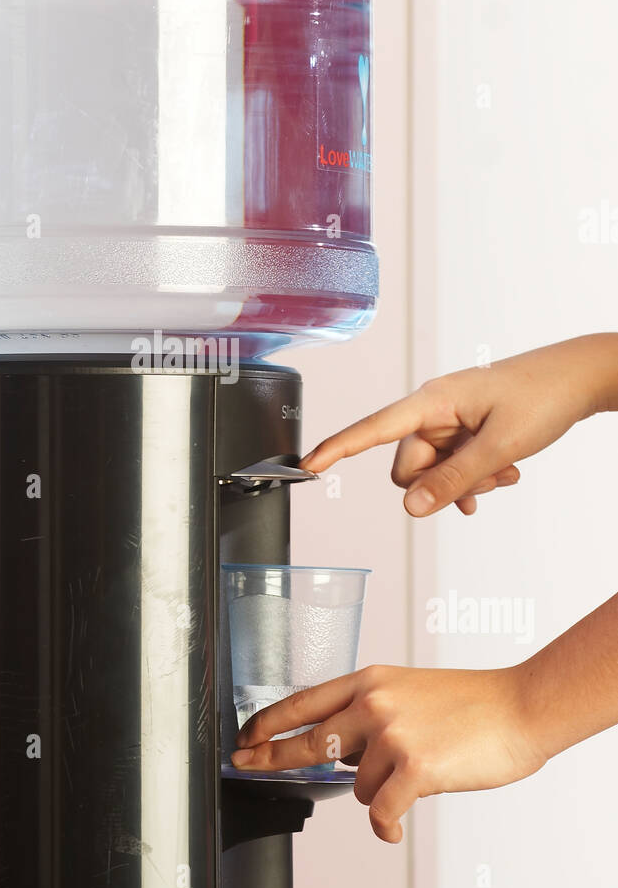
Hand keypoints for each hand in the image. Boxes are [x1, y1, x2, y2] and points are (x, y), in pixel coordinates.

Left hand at [230, 663, 546, 841]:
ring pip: (355, 786)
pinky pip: (379, 811)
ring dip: (377, 793)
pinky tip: (393, 828)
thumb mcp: (410, 691)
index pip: (304, 701)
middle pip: (307, 739)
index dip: (268, 721)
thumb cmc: (472, 704)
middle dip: (270, 756)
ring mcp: (391, 734)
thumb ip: (371, 715)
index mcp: (370, 681)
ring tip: (414, 777)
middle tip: (244, 766)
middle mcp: (373, 703)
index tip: (244, 736)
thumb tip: (341, 754)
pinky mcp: (413, 768)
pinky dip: (385, 825)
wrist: (519, 708)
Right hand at [301, 334, 617, 515]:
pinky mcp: (467, 429)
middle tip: (487, 481)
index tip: (306, 465)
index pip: (371, 429)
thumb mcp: (499, 447)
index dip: (336, 448)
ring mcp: (450, 421)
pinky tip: (502, 479)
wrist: (581, 378)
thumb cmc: (542, 397)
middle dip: (440, 485)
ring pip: (434, 472)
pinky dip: (472, 479)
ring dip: (464, 483)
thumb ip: (454, 479)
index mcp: (431, 401)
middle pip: (408, 466)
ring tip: (505, 476)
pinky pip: (452, 467)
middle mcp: (433, 410)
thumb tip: (412, 508)